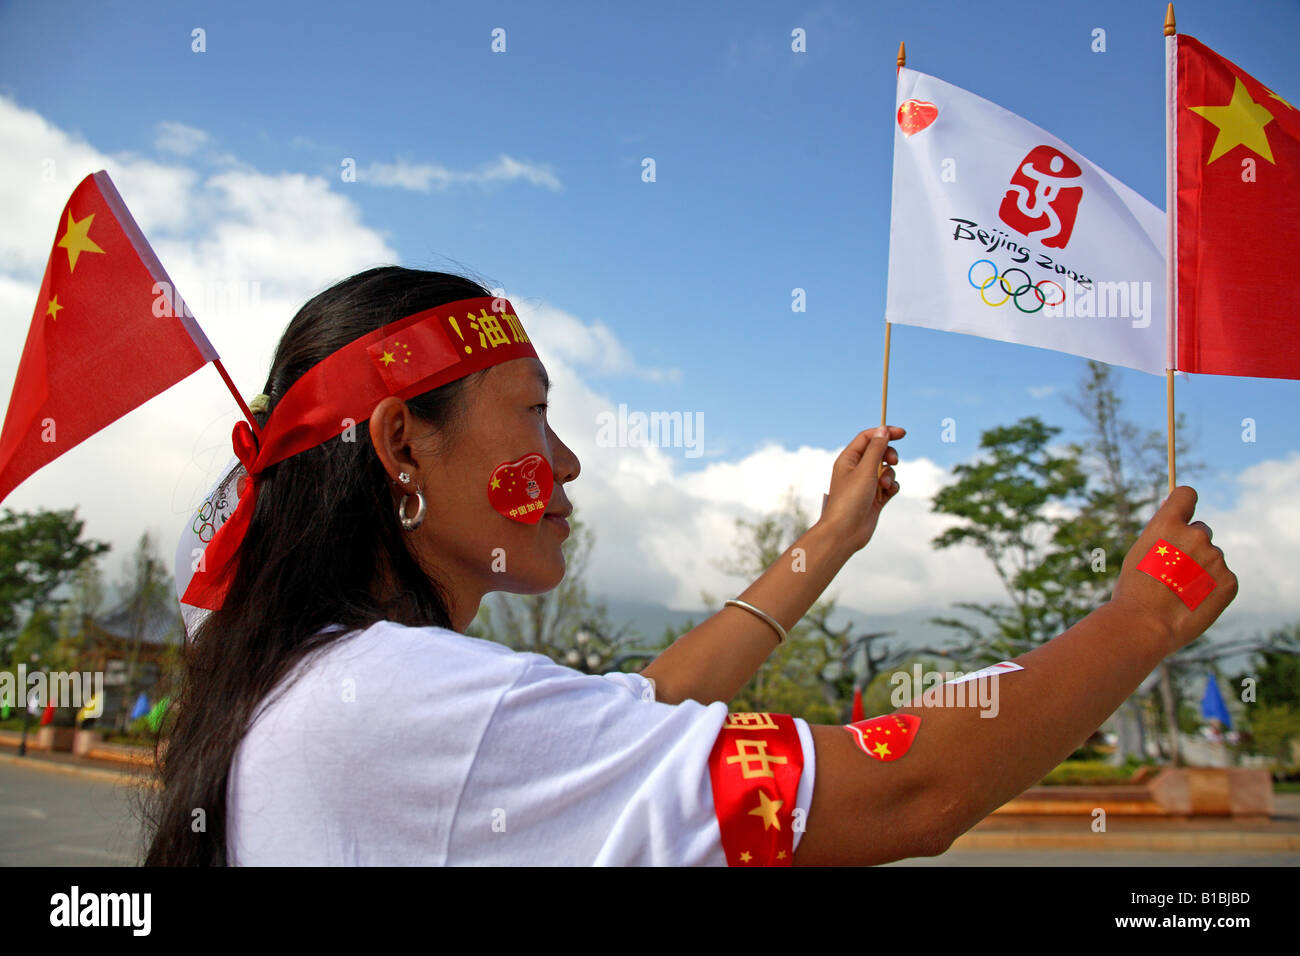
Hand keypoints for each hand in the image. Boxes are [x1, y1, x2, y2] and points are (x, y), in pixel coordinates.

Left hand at [818, 425, 904, 553]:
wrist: (845, 532)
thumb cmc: (850, 500)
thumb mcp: (865, 470)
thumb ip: (876, 449)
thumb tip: (883, 430)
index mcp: (848, 459)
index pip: (867, 438)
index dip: (884, 432)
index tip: (902, 433)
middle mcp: (856, 470)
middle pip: (879, 451)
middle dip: (890, 454)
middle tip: (893, 460)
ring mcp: (866, 484)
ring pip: (886, 469)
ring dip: (890, 475)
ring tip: (883, 486)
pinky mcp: (875, 498)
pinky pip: (890, 486)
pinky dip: (892, 487)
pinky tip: (887, 493)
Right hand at [1110, 485, 1237, 654]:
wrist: (1146, 624)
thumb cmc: (1135, 590)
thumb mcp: (1140, 552)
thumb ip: (1162, 533)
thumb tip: (1177, 517)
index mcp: (1169, 524)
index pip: (1186, 495)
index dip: (1183, 505)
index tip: (1182, 516)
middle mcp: (1196, 536)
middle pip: (1201, 531)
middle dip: (1192, 546)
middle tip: (1173, 571)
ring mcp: (1216, 558)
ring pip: (1211, 557)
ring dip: (1200, 568)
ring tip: (1179, 591)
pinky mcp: (1229, 581)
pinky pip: (1222, 578)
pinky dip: (1211, 587)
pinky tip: (1192, 601)